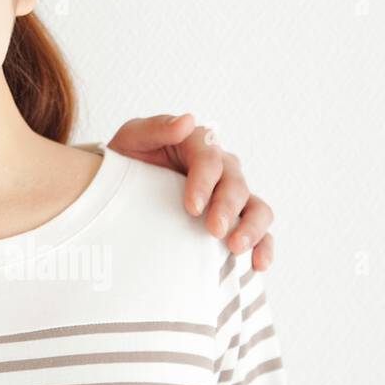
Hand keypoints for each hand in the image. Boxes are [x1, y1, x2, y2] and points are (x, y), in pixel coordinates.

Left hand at [106, 114, 274, 271]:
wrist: (121, 184)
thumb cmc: (129, 158)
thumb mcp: (133, 137)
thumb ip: (157, 127)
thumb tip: (187, 120)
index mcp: (199, 145)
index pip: (210, 160)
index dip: (204, 183)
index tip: (192, 208)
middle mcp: (222, 168)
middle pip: (236, 185)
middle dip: (227, 209)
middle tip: (214, 231)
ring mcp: (230, 195)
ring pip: (257, 208)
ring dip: (253, 229)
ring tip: (237, 248)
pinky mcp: (235, 219)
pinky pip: (259, 232)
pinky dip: (264, 247)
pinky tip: (258, 264)